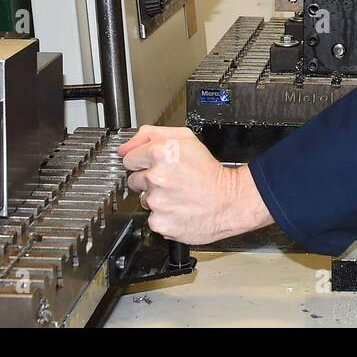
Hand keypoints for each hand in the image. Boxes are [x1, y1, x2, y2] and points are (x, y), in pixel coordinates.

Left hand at [118, 125, 271, 244]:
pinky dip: (163, 215)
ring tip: (178, 195)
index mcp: (161, 153)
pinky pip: (152, 217)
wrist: (231, 201)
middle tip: (171, 180)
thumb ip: (152, 135)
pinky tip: (179, 208)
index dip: (142, 161)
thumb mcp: (187, 139)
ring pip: (144, 199)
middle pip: (134, 180)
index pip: (129, 158)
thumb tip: (126, 146)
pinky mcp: (159, 222)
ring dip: (157, 198)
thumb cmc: (211, 172)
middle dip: (149, 179)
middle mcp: (156, 177)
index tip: (154, 165)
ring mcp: (157, 202)